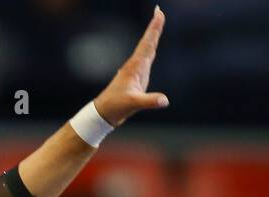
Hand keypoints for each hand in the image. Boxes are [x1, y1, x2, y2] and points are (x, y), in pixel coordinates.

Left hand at [93, 6, 168, 126]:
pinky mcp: (137, 78)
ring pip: (147, 49)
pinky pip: (146, 59)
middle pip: (148, 42)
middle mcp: (135, 66)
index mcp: (135, 67)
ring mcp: (136, 71)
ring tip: (158, 23)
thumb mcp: (133, 104)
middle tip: (159, 11)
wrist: (104, 113)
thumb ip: (149, 101)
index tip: (159, 13)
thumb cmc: (116, 107)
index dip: (154, 28)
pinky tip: (152, 48)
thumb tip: (164, 100)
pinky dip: (151, 49)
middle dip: (154, 27)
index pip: (147, 44)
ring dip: (153, 36)